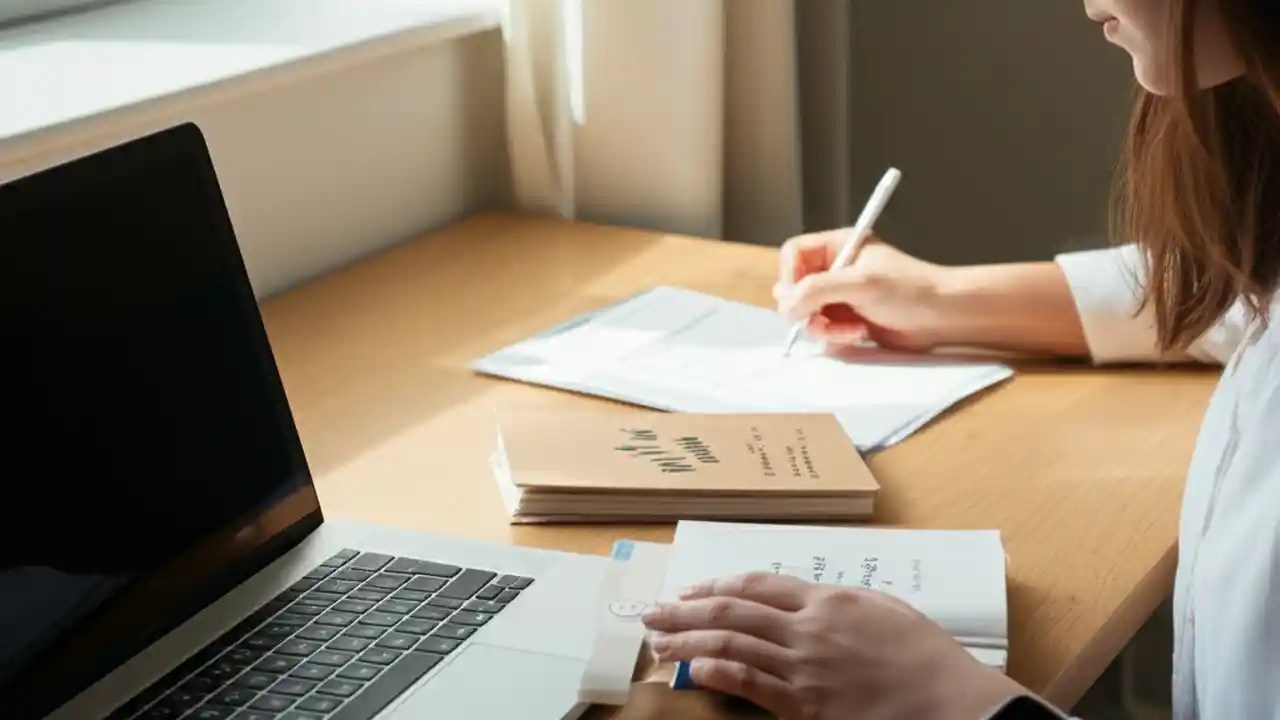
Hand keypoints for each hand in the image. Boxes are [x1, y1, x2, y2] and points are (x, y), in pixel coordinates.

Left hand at [641, 572, 1024, 719]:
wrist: (952, 703)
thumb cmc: (926, 657)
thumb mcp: (885, 611)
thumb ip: (840, 603)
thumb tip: (810, 600)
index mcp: (828, 599)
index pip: (758, 585)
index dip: (717, 585)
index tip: (689, 590)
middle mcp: (809, 627)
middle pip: (733, 610)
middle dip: (686, 610)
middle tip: (653, 613)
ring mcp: (805, 667)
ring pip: (733, 644)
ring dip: (689, 641)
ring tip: (660, 643)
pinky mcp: (807, 705)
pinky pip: (753, 685)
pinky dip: (720, 673)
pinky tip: (694, 669)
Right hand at [774, 231, 948, 351]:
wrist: (942, 317)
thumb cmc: (907, 290)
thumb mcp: (860, 283)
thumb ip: (818, 290)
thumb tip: (785, 307)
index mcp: (838, 247)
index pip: (793, 254)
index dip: (789, 276)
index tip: (796, 298)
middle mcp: (834, 269)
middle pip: (794, 287)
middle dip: (807, 308)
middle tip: (823, 320)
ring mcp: (839, 296)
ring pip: (806, 313)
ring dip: (823, 327)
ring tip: (852, 331)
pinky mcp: (846, 320)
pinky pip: (822, 330)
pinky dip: (835, 337)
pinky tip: (859, 334)